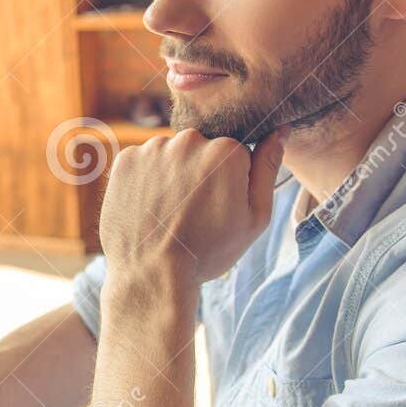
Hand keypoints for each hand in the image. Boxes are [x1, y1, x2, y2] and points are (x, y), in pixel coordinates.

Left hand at [97, 130, 285, 287]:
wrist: (151, 275)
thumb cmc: (208, 251)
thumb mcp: (254, 218)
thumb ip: (267, 170)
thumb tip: (279, 132)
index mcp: (227, 150)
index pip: (235, 154)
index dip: (230, 183)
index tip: (218, 208)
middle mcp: (189, 139)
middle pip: (202, 150)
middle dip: (201, 174)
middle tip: (192, 213)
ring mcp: (154, 148)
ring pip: (171, 154)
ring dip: (172, 174)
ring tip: (169, 212)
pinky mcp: (126, 159)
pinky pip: (143, 161)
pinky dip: (146, 179)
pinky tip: (149, 207)